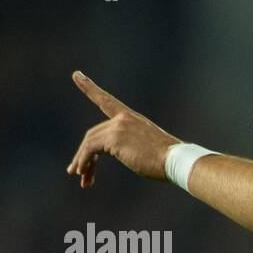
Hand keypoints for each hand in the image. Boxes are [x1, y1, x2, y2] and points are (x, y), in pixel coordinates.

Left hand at [67, 71, 180, 187]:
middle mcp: (123, 119)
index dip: (89, 87)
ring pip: (89, 142)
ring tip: (80, 178)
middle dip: (84, 154)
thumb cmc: (170, 160)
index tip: (76, 74)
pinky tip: (83, 174)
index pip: (107, 101)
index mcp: (132, 118)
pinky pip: (90, 149)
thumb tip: (130, 154)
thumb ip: (133, 145)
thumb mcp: (150, 147)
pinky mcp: (114, 138)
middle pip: (94, 133)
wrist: (177, 160)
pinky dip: (84, 162)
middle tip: (78, 171)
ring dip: (82, 161)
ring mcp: (118, 127)